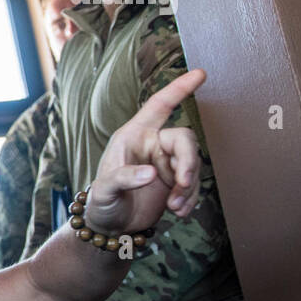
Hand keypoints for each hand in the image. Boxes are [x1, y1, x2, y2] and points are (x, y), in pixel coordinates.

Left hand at [84, 69, 206, 236]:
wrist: (111, 227)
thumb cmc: (101, 202)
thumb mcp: (104, 190)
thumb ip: (124, 178)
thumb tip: (152, 173)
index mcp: (133, 135)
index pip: (159, 106)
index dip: (179, 88)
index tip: (200, 73)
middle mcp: (153, 144)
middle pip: (185, 140)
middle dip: (189, 163)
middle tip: (182, 186)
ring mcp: (166, 163)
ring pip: (194, 164)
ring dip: (189, 187)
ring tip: (174, 207)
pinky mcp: (176, 181)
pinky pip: (194, 184)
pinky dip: (190, 198)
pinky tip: (178, 211)